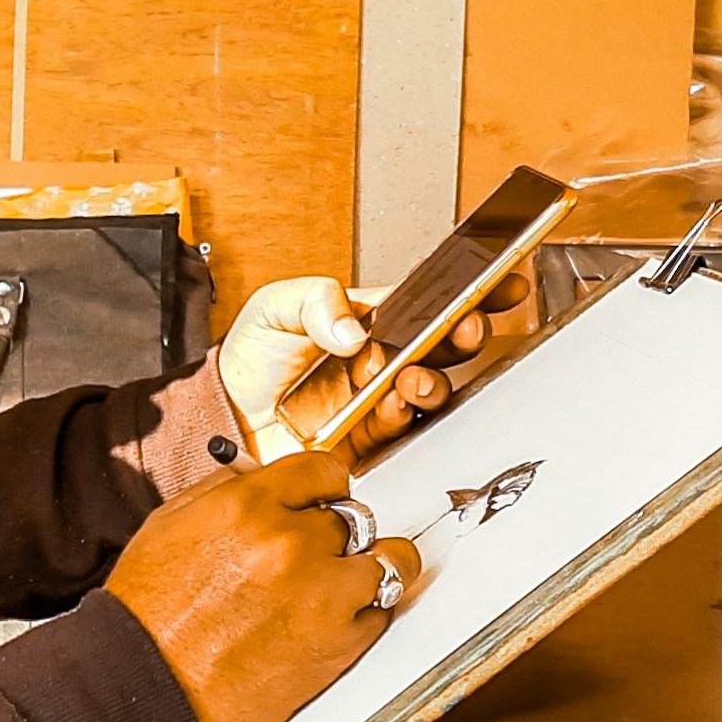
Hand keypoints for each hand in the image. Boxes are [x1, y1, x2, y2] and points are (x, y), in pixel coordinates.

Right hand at [106, 448, 419, 721]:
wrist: (148, 691)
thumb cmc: (147, 621)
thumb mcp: (170, 527)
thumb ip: (226, 494)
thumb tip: (262, 481)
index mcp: (247, 506)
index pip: (324, 469)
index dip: (327, 485)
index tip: (329, 496)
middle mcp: (290, 543)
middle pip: (354, 516)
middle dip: (337, 533)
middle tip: (320, 552)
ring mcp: (321, 593)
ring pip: (388, 560)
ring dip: (370, 569)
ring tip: (350, 582)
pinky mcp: (340, 643)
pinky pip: (382, 612)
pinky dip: (365, 615)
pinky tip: (337, 619)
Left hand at [216, 272, 528, 458]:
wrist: (223, 420)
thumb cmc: (251, 360)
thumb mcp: (275, 307)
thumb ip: (315, 301)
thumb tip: (354, 327)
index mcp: (371, 323)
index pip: (428, 302)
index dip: (468, 290)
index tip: (499, 279)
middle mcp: (384, 362)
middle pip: (443, 346)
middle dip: (464, 334)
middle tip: (465, 327)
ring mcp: (379, 403)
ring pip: (431, 391)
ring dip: (431, 381)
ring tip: (411, 376)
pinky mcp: (369, 442)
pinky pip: (401, 432)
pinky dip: (401, 417)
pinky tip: (391, 404)